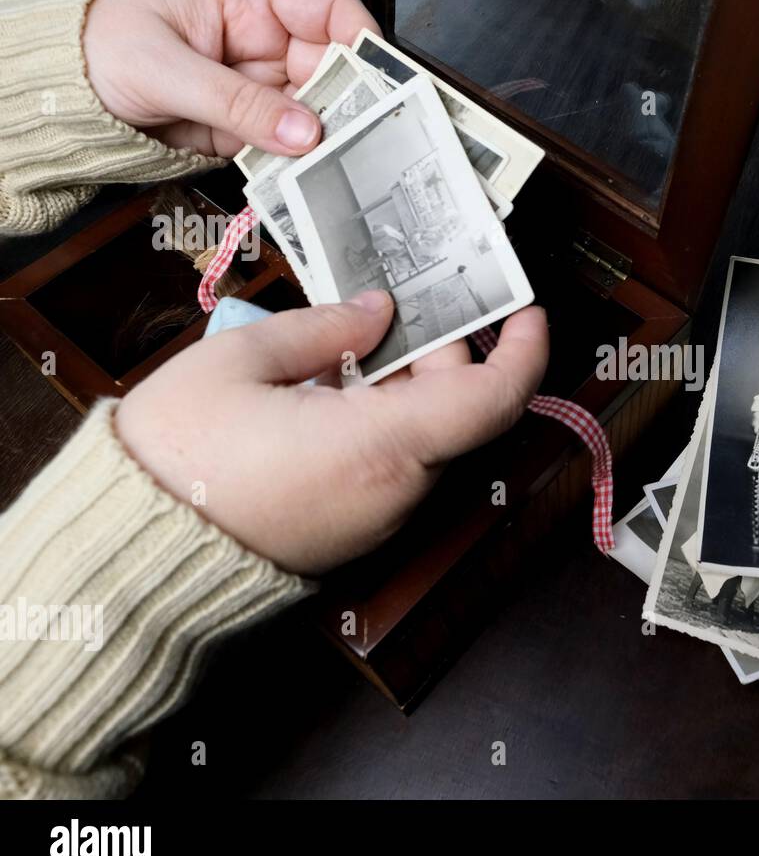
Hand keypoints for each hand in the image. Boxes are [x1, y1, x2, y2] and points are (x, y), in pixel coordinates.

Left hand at [82, 0, 379, 156]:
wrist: (60, 94)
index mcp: (246, 1)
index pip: (324, 8)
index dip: (359, 37)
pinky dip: (302, 168)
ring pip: (317, 115)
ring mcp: (258, 91)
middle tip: (366, 139)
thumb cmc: (99, 48)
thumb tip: (304, 133)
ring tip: (345, 168)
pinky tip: (313, 183)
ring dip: (331, 143)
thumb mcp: (163, 69)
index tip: (382, 77)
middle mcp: (263, 44)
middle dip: (353, 103)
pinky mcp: (248, 132)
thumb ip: (235, 102)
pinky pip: (288, 150)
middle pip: (331, 69)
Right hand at [114, 293, 547, 574]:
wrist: (134, 552)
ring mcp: (378, 517)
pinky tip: (329, 386)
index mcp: (380, 445)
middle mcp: (396, 490)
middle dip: (439, 350)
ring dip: (404, 384)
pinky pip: (392, 464)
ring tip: (349, 338)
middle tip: (395, 302)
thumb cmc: (176, 457)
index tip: (526, 312)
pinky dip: (380, 419)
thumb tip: (376, 311)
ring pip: (424, 435)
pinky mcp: (355, 530)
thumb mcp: (241, 360)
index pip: (493, 399)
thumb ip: (324, 328)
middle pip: (457, 409)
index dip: (524, 351)